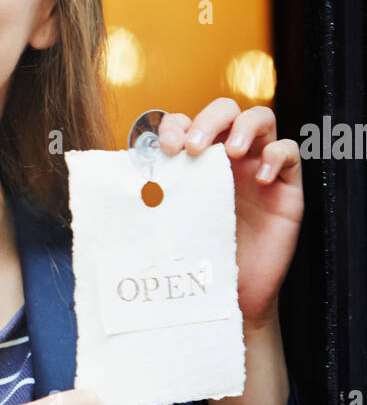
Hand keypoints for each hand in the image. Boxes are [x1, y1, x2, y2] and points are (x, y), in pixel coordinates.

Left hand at [158, 98, 302, 327]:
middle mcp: (229, 157)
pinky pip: (290, 152)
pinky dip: (277, 156)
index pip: (189, 123)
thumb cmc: (199, 257)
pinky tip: (261, 178)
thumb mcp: (170, 223)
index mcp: (198, 160)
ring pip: (262, 119)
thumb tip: (114, 184)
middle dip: (209, 120)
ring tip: (232, 152)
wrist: (232, 294)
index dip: (177, 125)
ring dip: (245, 126)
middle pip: (226, 110)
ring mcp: (259, 167)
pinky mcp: (287, 186)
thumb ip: (153, 198)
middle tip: (194, 148)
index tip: (166, 148)